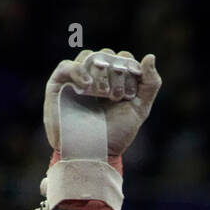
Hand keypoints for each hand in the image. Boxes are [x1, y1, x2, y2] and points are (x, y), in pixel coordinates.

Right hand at [41, 48, 161, 155]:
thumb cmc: (116, 134)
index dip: (129, 68)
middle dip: (114, 72)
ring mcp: (77, 79)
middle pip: (106, 56)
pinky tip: (87, 85)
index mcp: (115, 80)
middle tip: (115, 96)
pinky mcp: (58, 85)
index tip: (130, 91)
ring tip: (102, 94)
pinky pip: (67, 66)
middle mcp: (96, 77)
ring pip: (88, 57)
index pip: (123, 59)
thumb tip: (150, 56)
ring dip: (99, 72)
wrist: (94, 153)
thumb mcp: (139, 109)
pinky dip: (79, 71)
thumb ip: (150, 84)